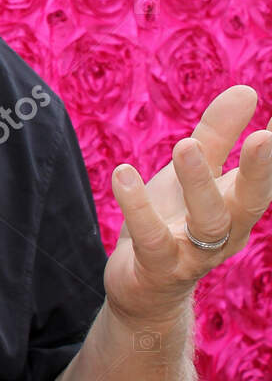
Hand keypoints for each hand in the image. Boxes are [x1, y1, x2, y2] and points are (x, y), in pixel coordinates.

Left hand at [105, 84, 271, 330]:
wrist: (143, 290)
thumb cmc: (173, 223)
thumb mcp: (193, 173)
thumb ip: (217, 135)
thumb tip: (248, 90)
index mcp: (238, 207)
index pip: (264, 179)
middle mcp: (225, 232)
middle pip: (249, 203)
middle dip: (259, 172)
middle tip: (265, 137)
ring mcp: (193, 254)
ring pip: (206, 222)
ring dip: (198, 183)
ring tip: (185, 145)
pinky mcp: (157, 268)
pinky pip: (152, 239)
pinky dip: (138, 207)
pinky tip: (122, 173)